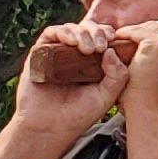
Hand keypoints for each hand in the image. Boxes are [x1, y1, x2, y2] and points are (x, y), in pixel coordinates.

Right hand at [13, 20, 125, 136]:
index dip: (109, 34)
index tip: (114, 38)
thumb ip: (117, 75)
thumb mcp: (107, 96)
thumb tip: (111, 50)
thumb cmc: (77, 116)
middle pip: (88, 31)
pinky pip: (51, 33)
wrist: (48, 128)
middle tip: (100, 45)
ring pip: (71, 29)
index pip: (102, 39)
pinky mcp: (40, 54)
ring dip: (82, 33)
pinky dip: (63, 32)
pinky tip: (72, 42)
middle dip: (97, 32)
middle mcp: (75, 56)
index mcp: (92, 64)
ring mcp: (57, 54)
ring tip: (88, 48)